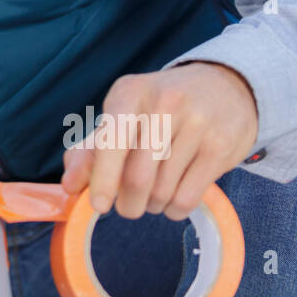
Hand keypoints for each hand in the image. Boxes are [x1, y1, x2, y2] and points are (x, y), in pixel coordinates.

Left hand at [60, 61, 257, 220]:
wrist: (226, 87)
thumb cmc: (161, 108)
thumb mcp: (123, 115)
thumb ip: (90, 150)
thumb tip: (70, 185)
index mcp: (130, 92)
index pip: (112, 141)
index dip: (103, 178)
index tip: (99, 205)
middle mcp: (164, 102)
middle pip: (137, 177)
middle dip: (127, 203)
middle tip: (127, 206)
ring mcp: (197, 123)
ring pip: (162, 191)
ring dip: (152, 206)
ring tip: (154, 195)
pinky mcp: (221, 146)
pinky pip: (188, 198)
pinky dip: (175, 210)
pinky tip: (174, 198)